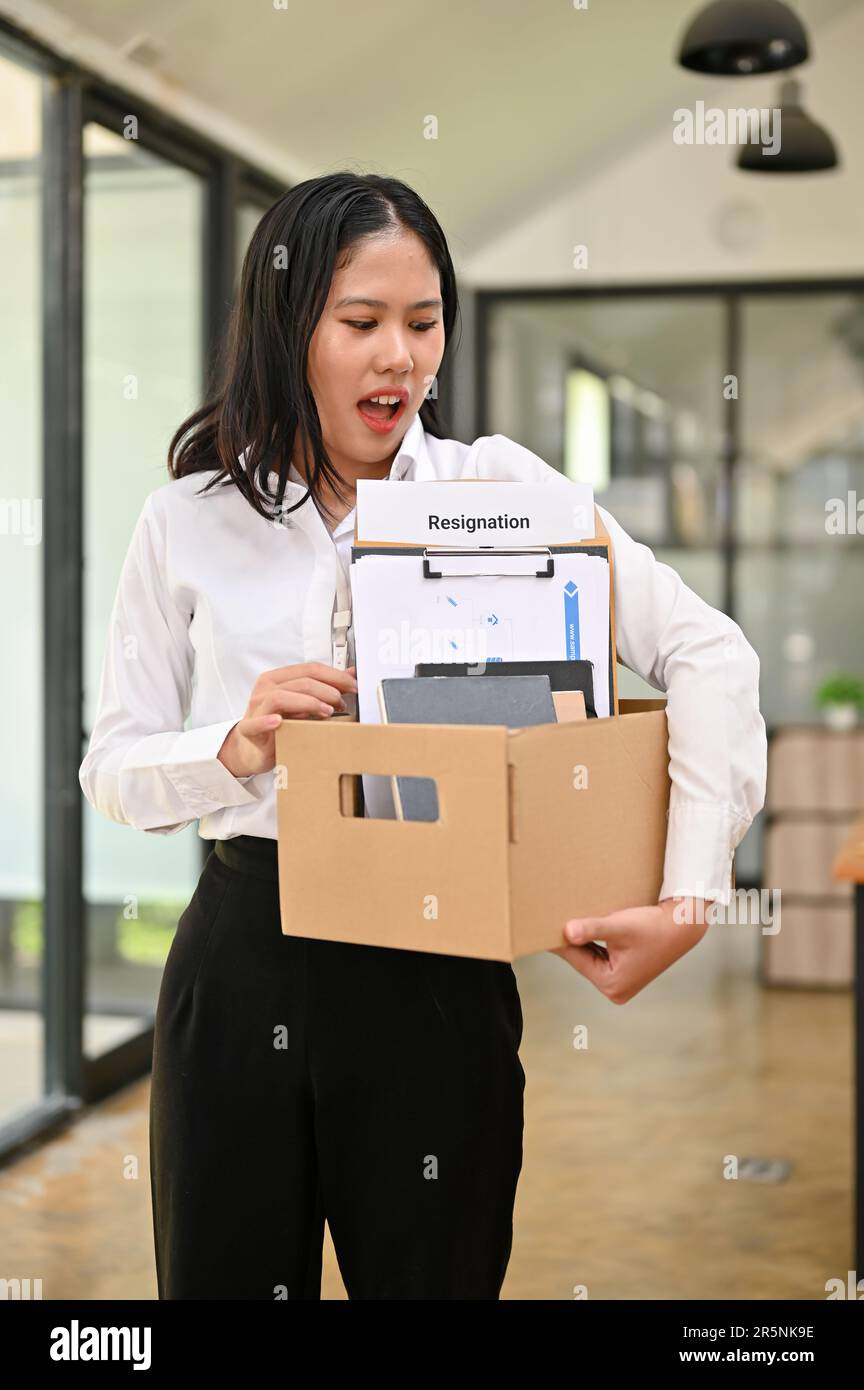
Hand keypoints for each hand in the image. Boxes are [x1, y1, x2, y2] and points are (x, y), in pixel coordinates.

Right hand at [217, 662, 357, 778]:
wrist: (252, 750)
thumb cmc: (277, 725)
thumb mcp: (302, 704)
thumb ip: (323, 688)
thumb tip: (350, 675)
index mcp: (278, 679)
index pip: (309, 669)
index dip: (335, 676)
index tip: (353, 686)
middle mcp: (266, 689)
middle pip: (300, 681)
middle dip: (327, 690)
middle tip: (342, 703)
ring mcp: (256, 708)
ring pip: (281, 697)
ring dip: (308, 703)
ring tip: (326, 712)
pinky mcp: (249, 729)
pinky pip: (256, 723)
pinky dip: (268, 721)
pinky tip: (280, 722)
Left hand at [548, 897, 711, 1003]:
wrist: (683, 925)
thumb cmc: (653, 926)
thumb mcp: (619, 926)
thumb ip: (592, 929)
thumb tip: (566, 932)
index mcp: (611, 984)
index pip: (576, 958)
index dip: (559, 940)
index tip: (540, 926)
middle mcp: (615, 989)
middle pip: (583, 959)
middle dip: (571, 940)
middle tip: (549, 920)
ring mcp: (621, 983)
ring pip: (591, 956)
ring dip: (582, 939)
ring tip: (565, 920)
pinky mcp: (626, 972)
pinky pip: (601, 956)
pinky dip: (594, 942)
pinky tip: (586, 926)